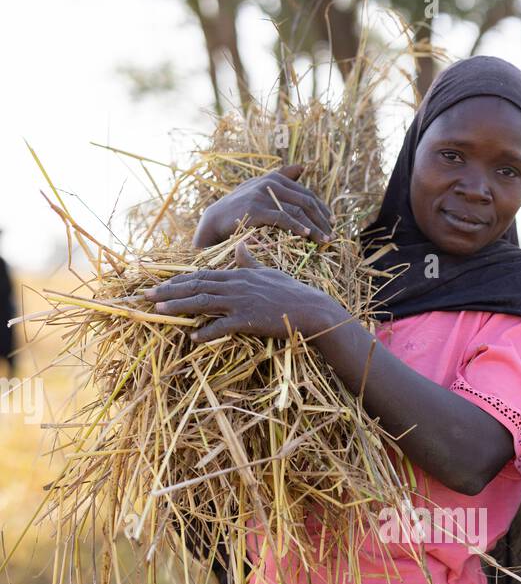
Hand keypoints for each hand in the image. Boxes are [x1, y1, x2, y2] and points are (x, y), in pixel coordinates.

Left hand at [143, 241, 347, 342]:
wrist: (311, 309)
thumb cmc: (292, 292)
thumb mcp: (268, 272)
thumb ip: (250, 261)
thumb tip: (240, 246)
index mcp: (238, 274)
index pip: (202, 275)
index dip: (178, 280)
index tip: (160, 284)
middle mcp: (235, 285)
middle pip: (196, 287)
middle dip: (169, 292)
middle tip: (146, 297)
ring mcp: (241, 302)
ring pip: (203, 303)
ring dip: (179, 307)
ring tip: (158, 311)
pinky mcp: (249, 319)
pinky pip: (222, 326)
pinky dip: (206, 332)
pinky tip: (192, 336)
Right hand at [193, 164, 333, 248]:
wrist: (215, 221)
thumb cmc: (240, 208)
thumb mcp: (260, 189)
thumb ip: (282, 177)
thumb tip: (303, 166)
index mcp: (274, 177)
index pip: (306, 193)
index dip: (322, 208)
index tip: (332, 222)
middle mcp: (270, 183)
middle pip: (306, 201)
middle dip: (322, 219)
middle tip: (332, 234)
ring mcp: (263, 195)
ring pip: (298, 210)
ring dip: (315, 227)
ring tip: (325, 239)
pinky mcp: (256, 209)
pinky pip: (283, 218)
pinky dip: (297, 227)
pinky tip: (307, 235)